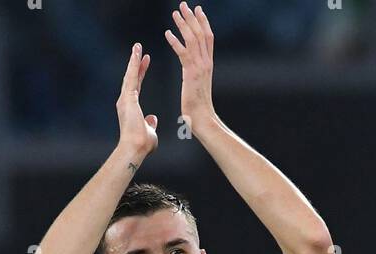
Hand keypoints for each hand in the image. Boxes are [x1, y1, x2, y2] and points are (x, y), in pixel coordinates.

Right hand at [116, 44, 157, 161]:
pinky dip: (134, 64)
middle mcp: (125, 101)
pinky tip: (137, 53)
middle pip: (132, 78)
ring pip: (130, 75)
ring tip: (137, 46)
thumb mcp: (149, 131)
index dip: (141, 73)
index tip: (145, 62)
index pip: (137, 86)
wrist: (135, 148)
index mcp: (130, 108)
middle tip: (139, 50)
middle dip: (136, 63)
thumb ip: (150, 124)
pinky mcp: (127, 97)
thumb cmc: (141, 145)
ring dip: (133, 60)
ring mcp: (125, 99)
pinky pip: (132, 77)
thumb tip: (153, 119)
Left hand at [165, 3, 215, 134]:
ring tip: (176, 13)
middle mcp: (206, 62)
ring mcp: (200, 67)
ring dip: (184, 24)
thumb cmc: (200, 110)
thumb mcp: (199, 87)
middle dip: (192, 18)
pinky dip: (175, 42)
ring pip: (193, 39)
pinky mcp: (191, 73)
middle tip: (184, 4)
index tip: (198, 10)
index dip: (203, 22)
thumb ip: (196, 77)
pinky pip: (183, 53)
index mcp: (208, 65)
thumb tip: (194, 77)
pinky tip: (167, 33)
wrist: (203, 120)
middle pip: (201, 33)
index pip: (208, 38)